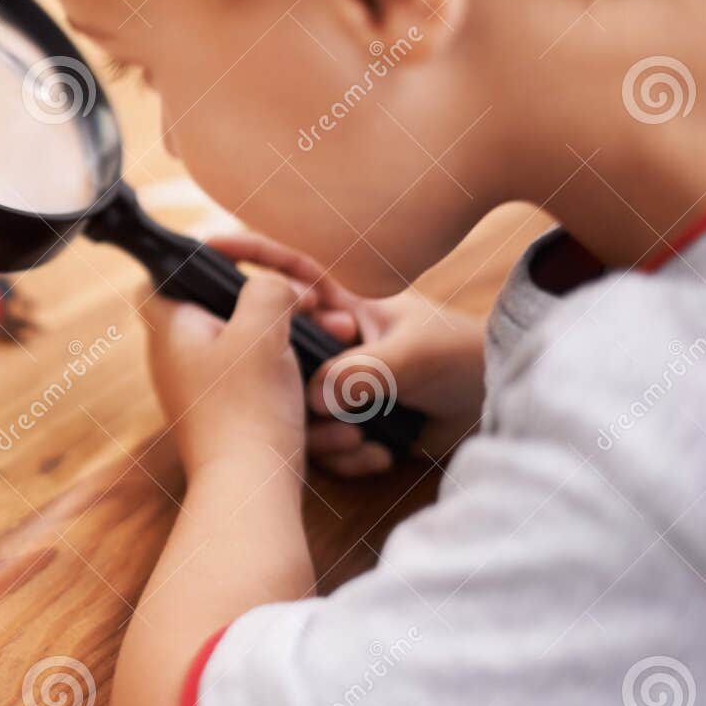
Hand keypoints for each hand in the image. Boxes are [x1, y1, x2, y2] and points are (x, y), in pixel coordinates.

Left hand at [141, 273, 307, 478]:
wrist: (250, 492)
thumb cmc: (247, 410)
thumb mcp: (261, 330)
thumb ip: (266, 290)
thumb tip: (275, 286)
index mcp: (171, 330)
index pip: (160, 277)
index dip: (193, 260)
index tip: (235, 257)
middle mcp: (177, 359)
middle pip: (218, 309)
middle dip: (271, 303)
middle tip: (309, 303)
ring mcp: (201, 390)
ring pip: (250, 346)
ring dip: (291, 340)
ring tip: (332, 337)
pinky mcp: (228, 416)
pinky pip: (262, 381)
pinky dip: (292, 375)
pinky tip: (321, 381)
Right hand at [206, 232, 486, 475]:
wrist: (496, 410)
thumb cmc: (461, 359)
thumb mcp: (415, 354)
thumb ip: (364, 370)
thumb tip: (315, 397)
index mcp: (344, 306)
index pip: (291, 272)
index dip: (250, 255)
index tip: (209, 248)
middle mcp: (330, 345)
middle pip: (276, 354)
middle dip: (286, 386)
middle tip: (318, 403)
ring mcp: (335, 386)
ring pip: (293, 408)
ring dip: (321, 434)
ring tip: (357, 441)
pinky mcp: (345, 425)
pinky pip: (320, 444)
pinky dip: (345, 457)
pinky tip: (377, 456)